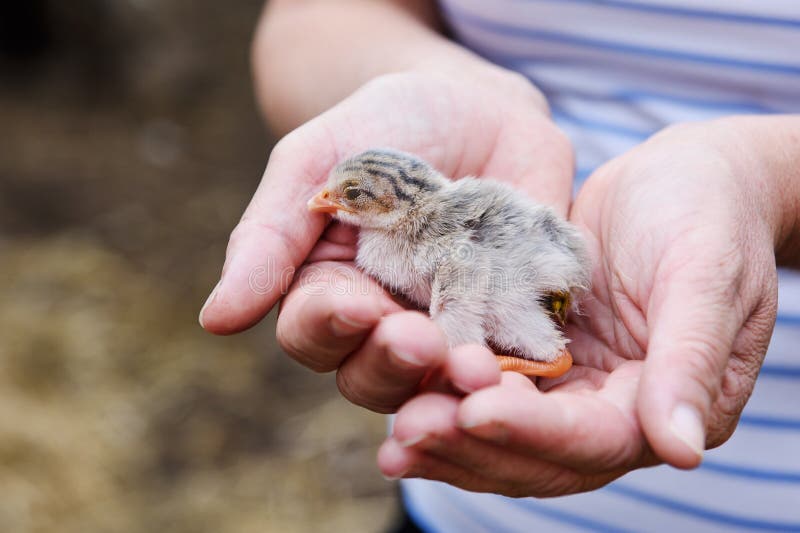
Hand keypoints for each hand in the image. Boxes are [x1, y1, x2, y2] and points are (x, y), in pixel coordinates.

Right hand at [199, 69, 574, 411]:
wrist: (479, 108)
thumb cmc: (385, 127)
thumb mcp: (316, 161)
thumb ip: (270, 236)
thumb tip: (215, 321)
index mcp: (327, 289)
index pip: (312, 331)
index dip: (330, 325)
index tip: (356, 305)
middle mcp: (384, 323)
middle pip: (371, 375)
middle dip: (391, 361)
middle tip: (420, 339)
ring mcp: (449, 329)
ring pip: (436, 384)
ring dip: (449, 383)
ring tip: (474, 366)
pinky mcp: (509, 324)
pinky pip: (508, 364)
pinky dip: (512, 375)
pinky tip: (519, 371)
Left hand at [378, 118, 781, 495]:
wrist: (682, 179)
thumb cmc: (708, 214)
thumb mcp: (705, 274)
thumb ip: (690, 357)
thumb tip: (681, 451)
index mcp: (660, 402)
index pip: (595, 439)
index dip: (534, 431)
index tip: (474, 410)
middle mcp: (610, 410)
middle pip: (537, 454)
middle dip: (471, 444)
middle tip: (408, 433)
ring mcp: (567, 386)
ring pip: (500, 431)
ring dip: (447, 435)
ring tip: (393, 434)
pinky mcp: (531, 354)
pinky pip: (483, 385)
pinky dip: (443, 393)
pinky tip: (398, 392)